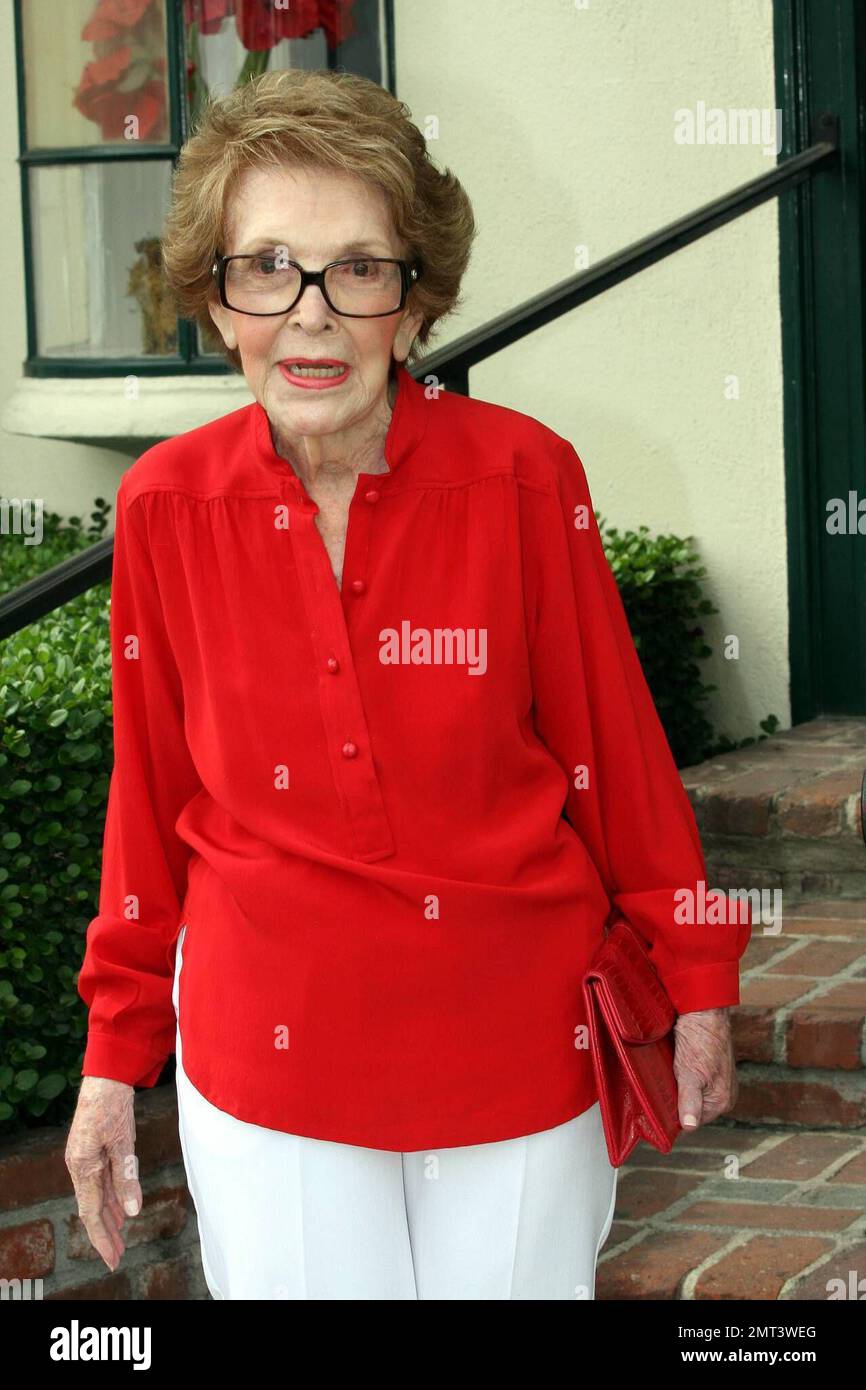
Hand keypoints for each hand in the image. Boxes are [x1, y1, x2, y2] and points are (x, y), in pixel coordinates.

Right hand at [65, 1076, 142, 1271]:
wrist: (106, 1076)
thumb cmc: (113, 1105)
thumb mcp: (123, 1142)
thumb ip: (126, 1178)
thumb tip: (132, 1212)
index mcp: (82, 1166)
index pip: (91, 1213)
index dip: (101, 1238)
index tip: (112, 1258)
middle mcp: (79, 1166)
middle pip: (91, 1209)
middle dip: (105, 1234)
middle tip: (118, 1256)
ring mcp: (83, 1159)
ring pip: (96, 1196)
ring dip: (109, 1217)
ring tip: (120, 1238)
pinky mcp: (91, 1151)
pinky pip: (100, 1182)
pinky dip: (110, 1198)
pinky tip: (120, 1208)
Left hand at [673, 1007, 737, 1130]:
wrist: (704, 1010)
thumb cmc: (700, 1042)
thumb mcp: (690, 1075)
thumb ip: (689, 1102)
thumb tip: (689, 1127)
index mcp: (722, 1102)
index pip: (691, 1122)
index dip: (674, 1115)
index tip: (661, 1104)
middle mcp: (724, 1094)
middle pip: (692, 1108)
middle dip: (676, 1100)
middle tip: (663, 1086)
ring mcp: (719, 1080)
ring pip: (692, 1092)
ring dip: (679, 1087)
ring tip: (668, 1074)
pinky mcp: (712, 1067)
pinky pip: (694, 1079)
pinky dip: (683, 1075)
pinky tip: (675, 1065)